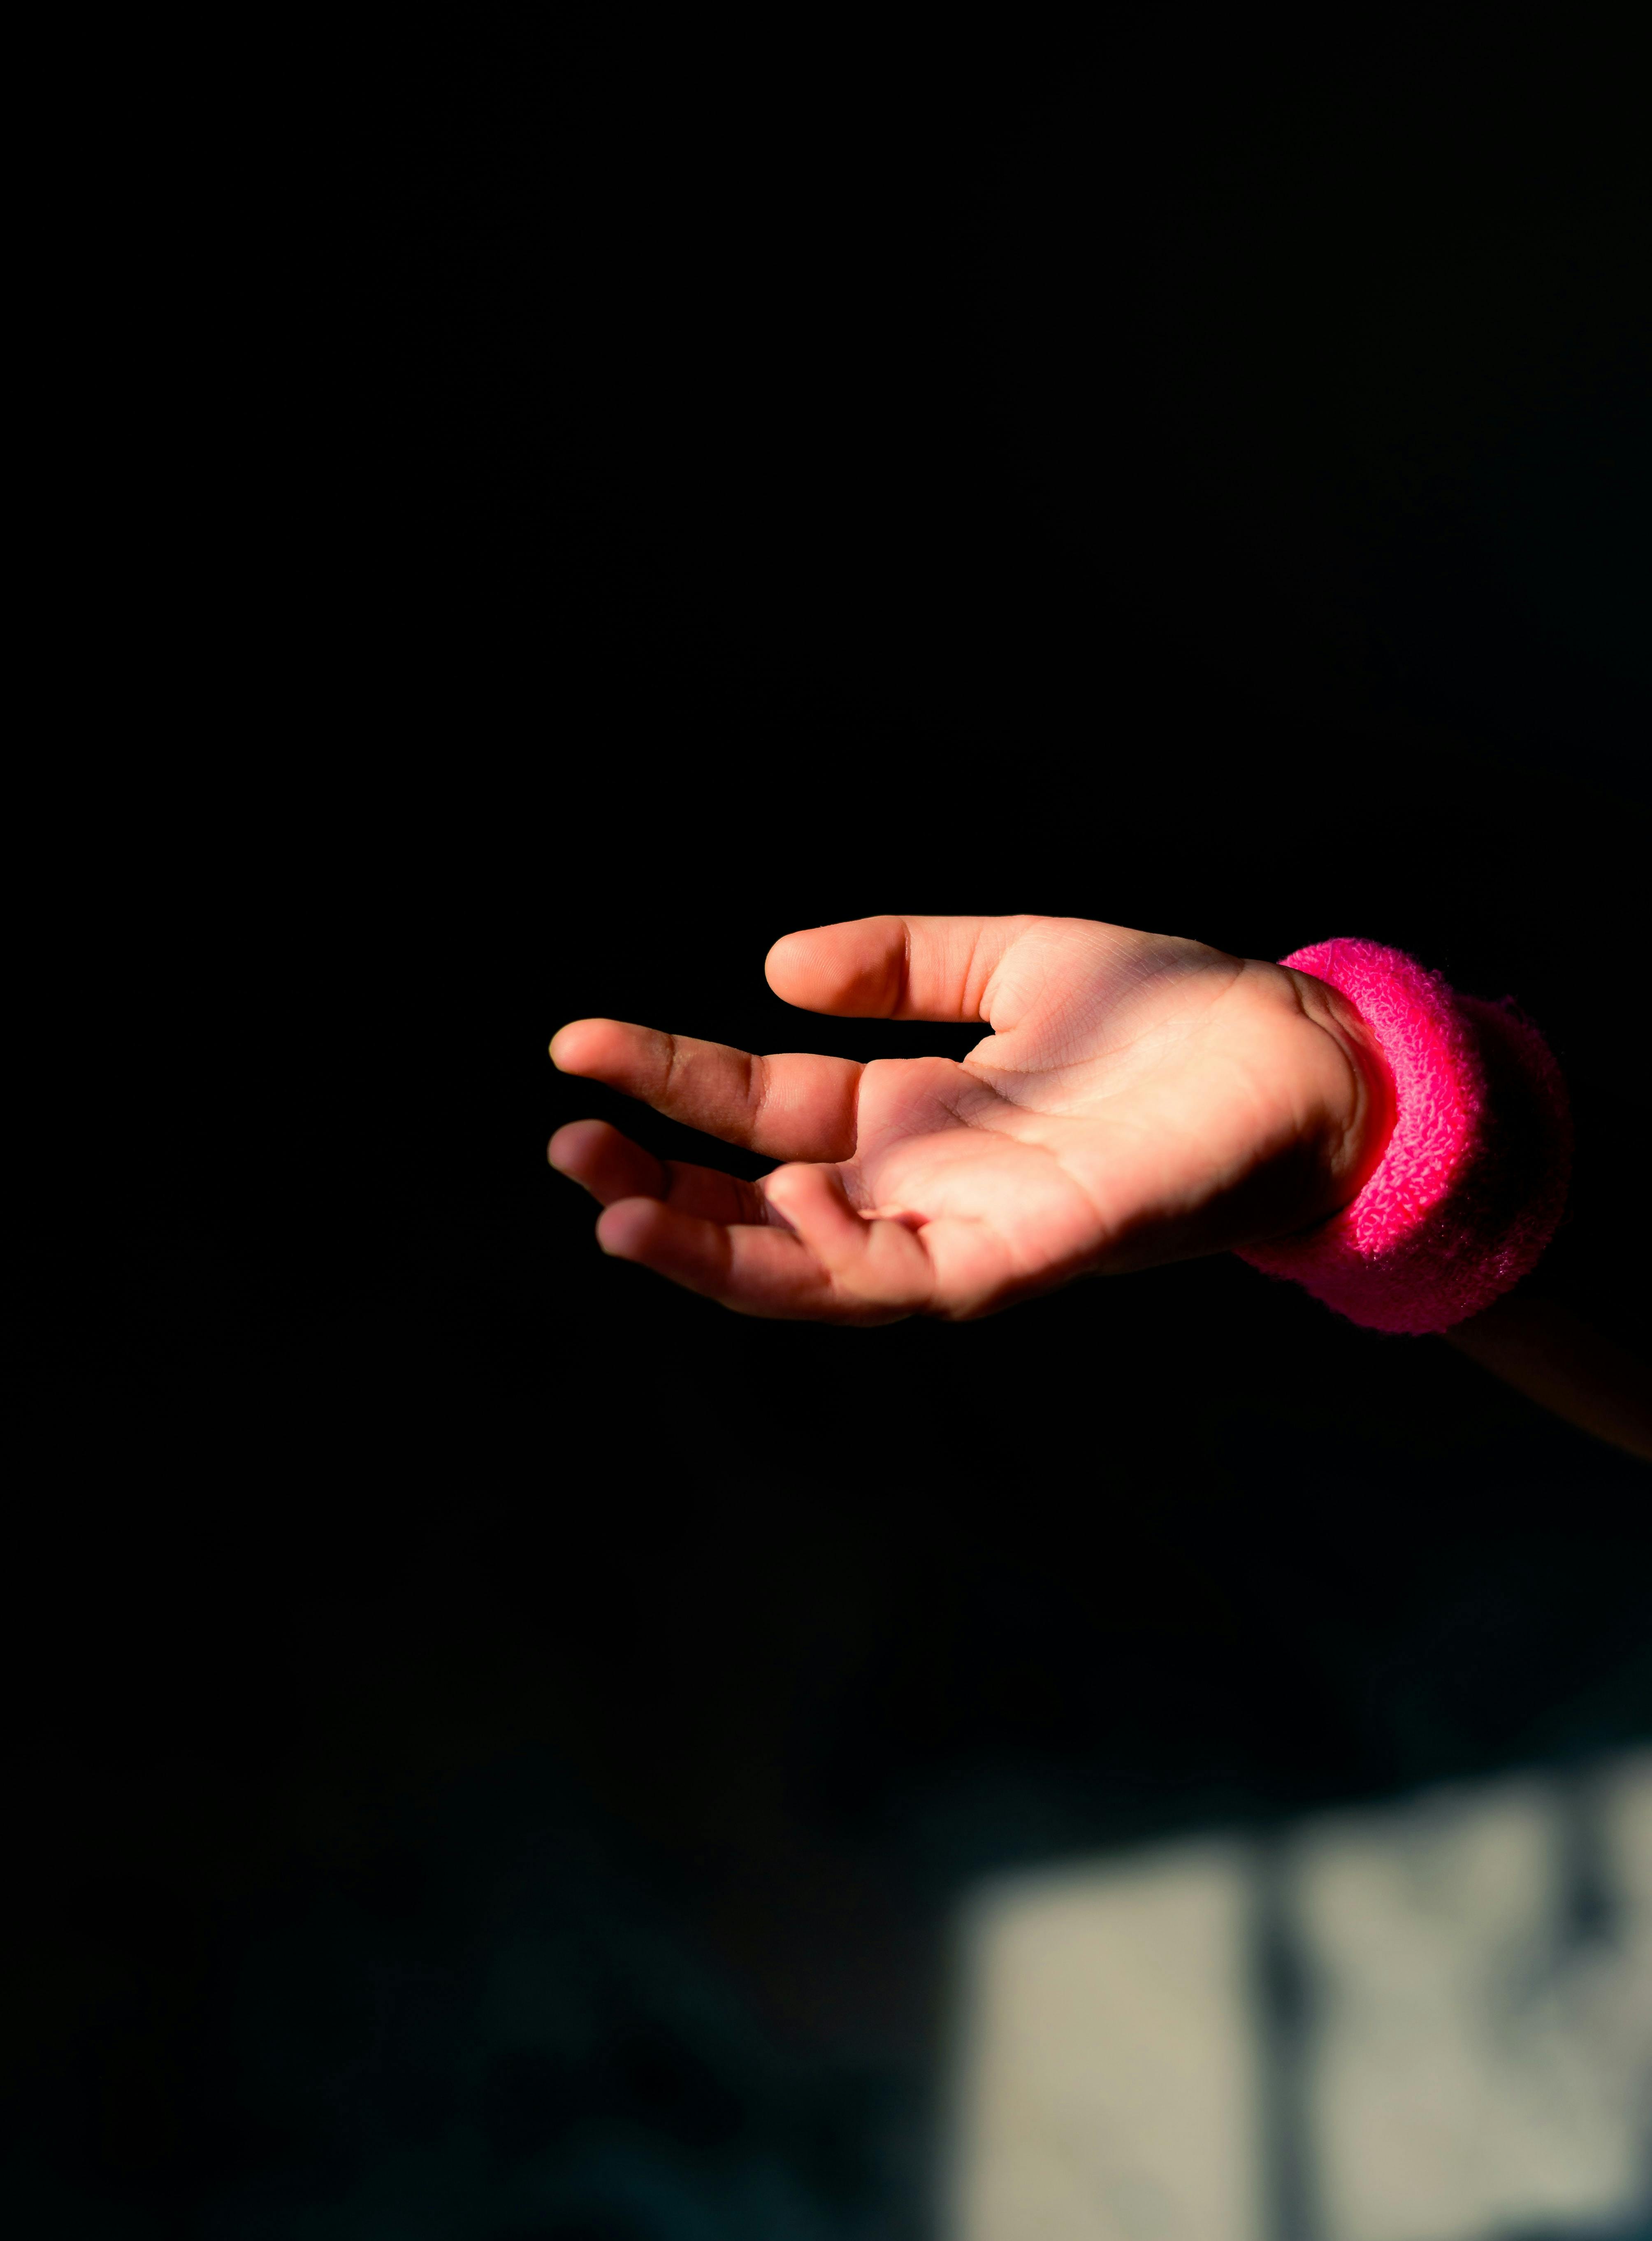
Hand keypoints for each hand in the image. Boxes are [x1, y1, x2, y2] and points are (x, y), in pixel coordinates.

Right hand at [548, 914, 1391, 1323]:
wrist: (1309, 1062)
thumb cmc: (1176, 1017)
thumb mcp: (1015, 962)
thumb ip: (903, 962)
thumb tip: (774, 967)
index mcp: (913, 1114)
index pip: (760, 1109)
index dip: (669, 1080)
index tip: (578, 1044)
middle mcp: (922, 1183)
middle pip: (757, 1201)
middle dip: (655, 1178)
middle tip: (565, 1140)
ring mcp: (961, 1229)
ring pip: (801, 1263)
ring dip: (700, 1244)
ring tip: (604, 1206)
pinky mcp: (1014, 1257)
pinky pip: (886, 1278)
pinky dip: (797, 1267)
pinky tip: (732, 1233)